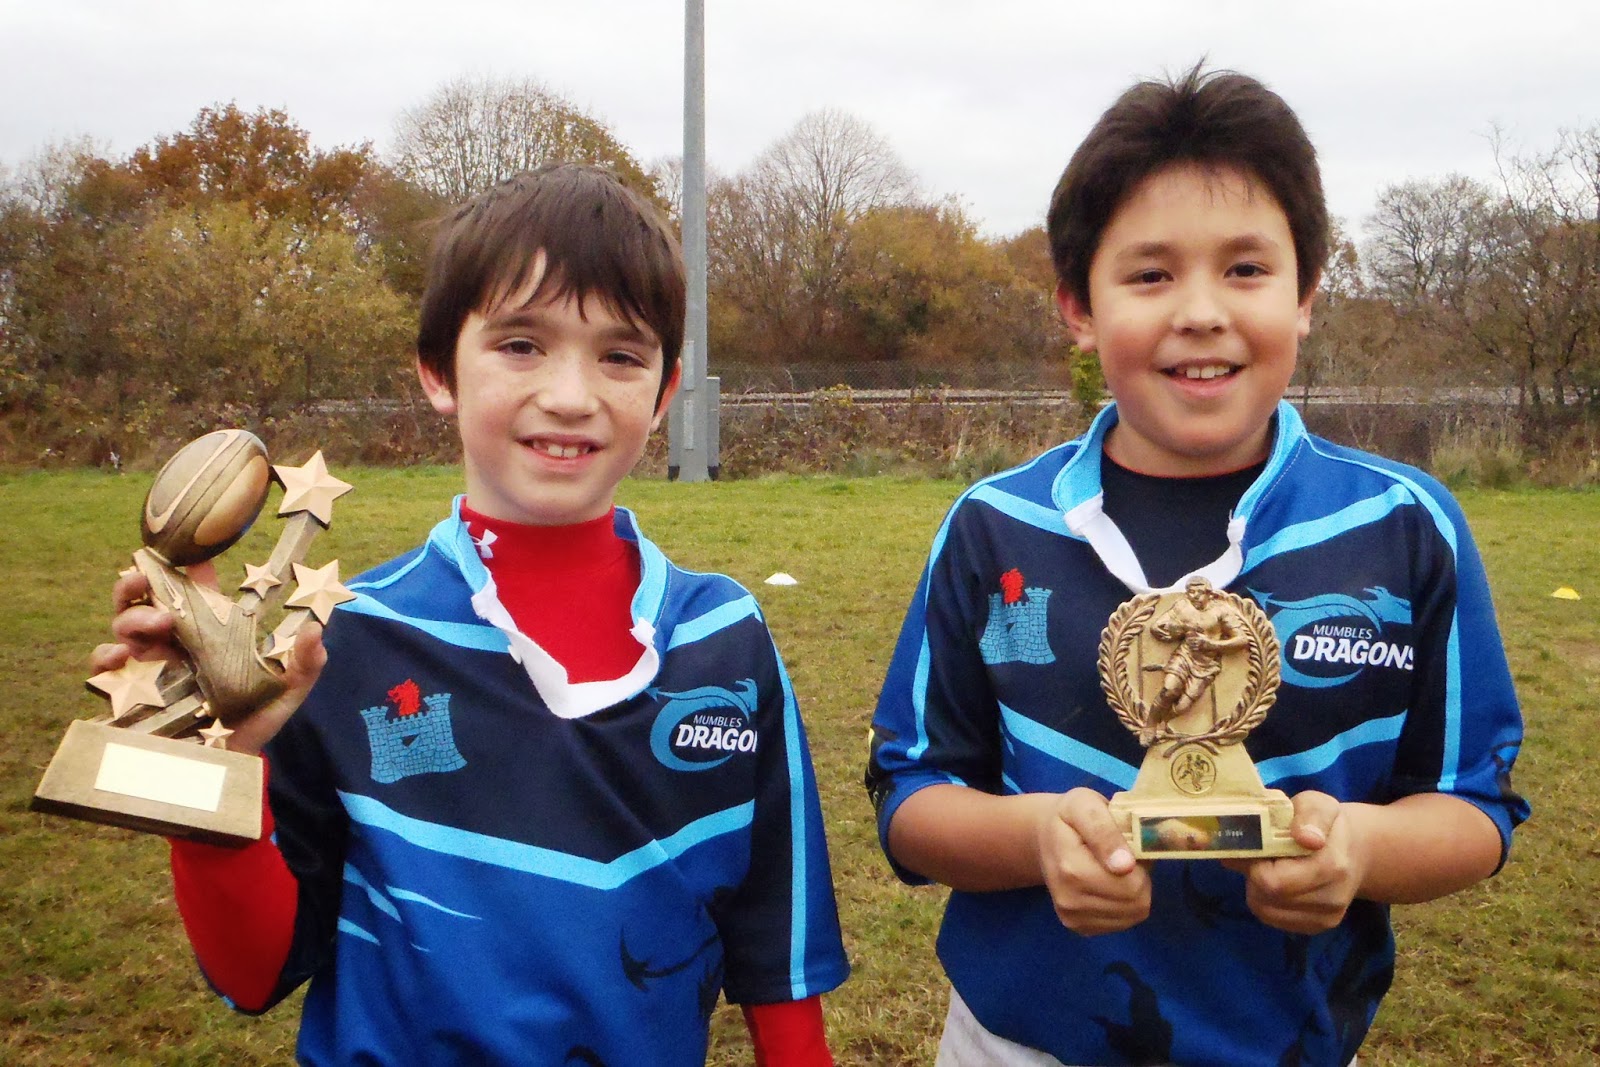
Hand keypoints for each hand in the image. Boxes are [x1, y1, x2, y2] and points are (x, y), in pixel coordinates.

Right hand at [90, 566, 325, 756]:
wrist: (227, 770)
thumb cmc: (254, 723)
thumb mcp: (285, 693)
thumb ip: (305, 664)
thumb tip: (316, 630)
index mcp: (207, 635)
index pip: (191, 593)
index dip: (185, 570)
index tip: (190, 557)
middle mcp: (173, 644)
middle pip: (144, 601)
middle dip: (138, 584)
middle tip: (145, 580)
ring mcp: (147, 666)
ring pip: (122, 626)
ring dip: (130, 616)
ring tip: (154, 626)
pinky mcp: (127, 694)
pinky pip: (104, 670)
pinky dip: (105, 657)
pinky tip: (119, 658)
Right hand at [1035, 788, 1150, 935]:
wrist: (1043, 837)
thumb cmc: (1068, 816)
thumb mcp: (1084, 805)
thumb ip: (1104, 830)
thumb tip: (1125, 866)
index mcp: (1071, 868)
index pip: (1131, 885)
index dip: (1140, 864)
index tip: (1127, 844)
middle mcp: (1069, 900)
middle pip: (1135, 902)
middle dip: (1140, 878)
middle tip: (1126, 856)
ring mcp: (1073, 918)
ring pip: (1133, 915)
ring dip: (1135, 892)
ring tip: (1117, 869)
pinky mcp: (1079, 927)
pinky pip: (1123, 923)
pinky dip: (1125, 905)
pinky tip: (1111, 885)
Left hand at [1224, 791, 1364, 933]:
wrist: (1355, 851)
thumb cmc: (1328, 824)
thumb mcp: (1317, 805)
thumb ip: (1308, 814)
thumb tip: (1305, 837)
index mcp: (1330, 866)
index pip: (1272, 881)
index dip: (1255, 863)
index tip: (1257, 845)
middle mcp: (1331, 899)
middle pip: (1265, 897)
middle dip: (1253, 875)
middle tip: (1261, 855)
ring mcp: (1326, 918)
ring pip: (1264, 910)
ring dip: (1257, 888)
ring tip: (1271, 867)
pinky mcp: (1318, 927)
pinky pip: (1273, 919)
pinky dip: (1265, 901)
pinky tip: (1278, 882)